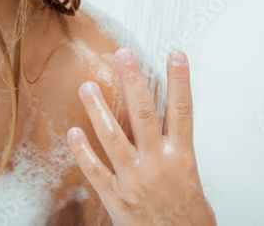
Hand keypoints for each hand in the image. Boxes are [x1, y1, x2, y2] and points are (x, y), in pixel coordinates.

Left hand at [66, 49, 215, 225]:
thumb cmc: (189, 218)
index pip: (182, 111)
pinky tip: (73, 133)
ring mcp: (135, 181)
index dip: (180, 81)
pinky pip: (96, 171)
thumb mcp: (191, 178)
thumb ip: (175, 150)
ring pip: (114, 138)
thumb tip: (164, 121)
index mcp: (182, 159)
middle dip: (133, 82)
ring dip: (99, 110)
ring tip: (87, 86)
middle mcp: (158, 166)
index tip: (175, 54)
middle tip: (123, 55)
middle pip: (144, 115)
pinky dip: (83, 152)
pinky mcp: (117, 200)